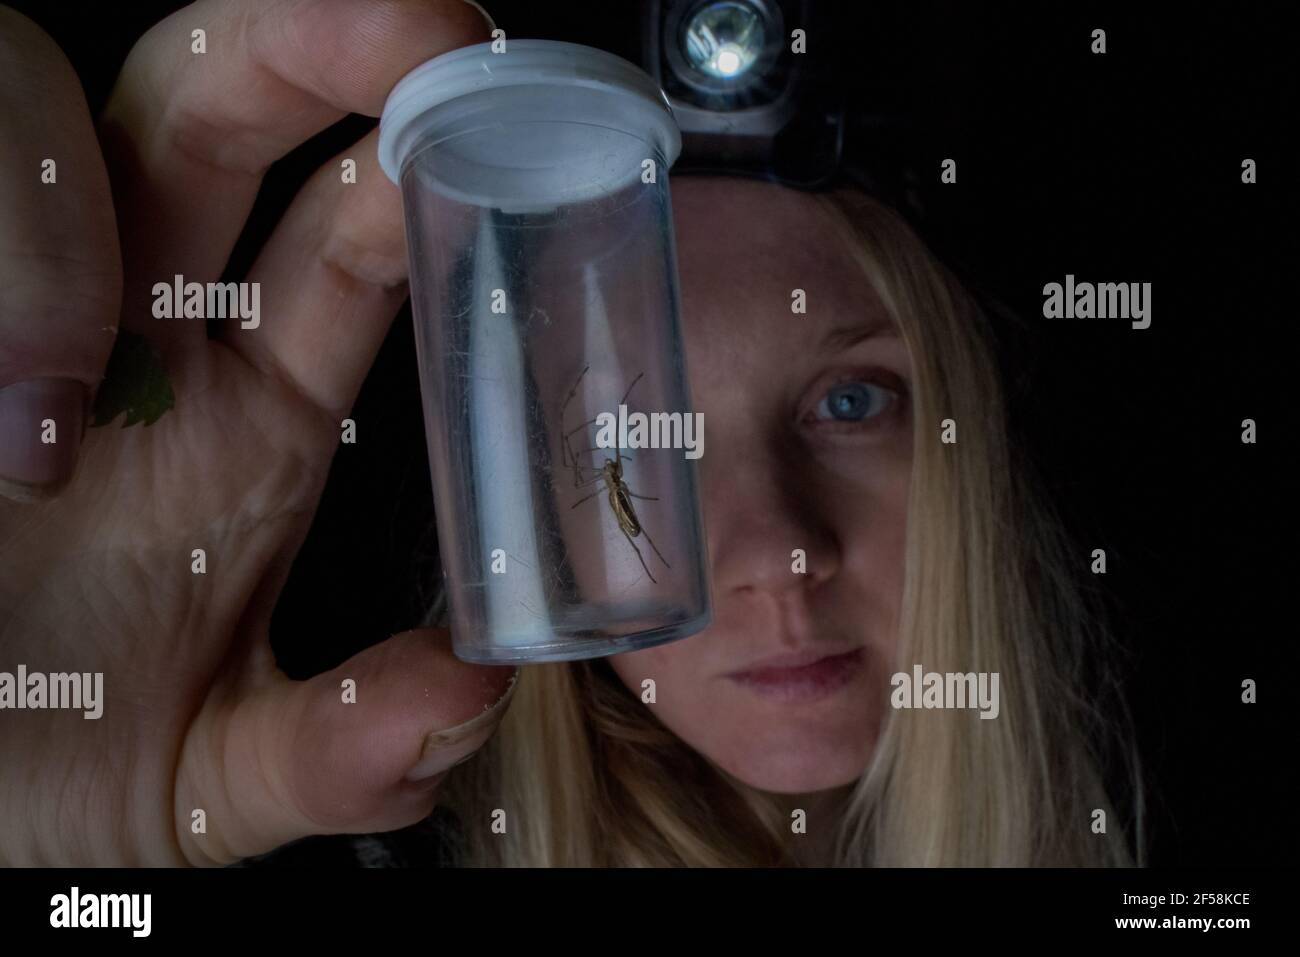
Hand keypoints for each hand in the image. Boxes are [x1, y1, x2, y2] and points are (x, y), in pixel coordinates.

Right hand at [0, 0, 514, 865]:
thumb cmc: (40, 767)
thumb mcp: (207, 780)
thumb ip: (343, 750)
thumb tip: (474, 695)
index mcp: (246, 416)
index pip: (344, 239)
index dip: (408, 165)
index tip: (488, 121)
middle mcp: (135, 334)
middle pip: (214, 113)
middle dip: (305, 48)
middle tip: (407, 38)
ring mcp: (3, 309)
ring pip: (40, 108)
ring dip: (48, 213)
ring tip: (31, 431)